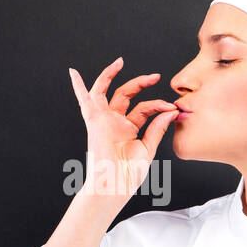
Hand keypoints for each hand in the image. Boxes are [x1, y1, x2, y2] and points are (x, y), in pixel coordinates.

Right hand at [68, 57, 177, 201]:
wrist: (115, 185)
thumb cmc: (129, 174)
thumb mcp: (148, 147)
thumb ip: (158, 127)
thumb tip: (171, 110)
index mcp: (128, 129)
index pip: (144, 108)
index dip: (159, 105)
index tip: (173, 107)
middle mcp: (114, 122)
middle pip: (125, 95)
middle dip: (140, 83)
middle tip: (155, 76)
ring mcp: (104, 120)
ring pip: (104, 91)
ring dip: (110, 75)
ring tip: (120, 62)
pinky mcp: (95, 121)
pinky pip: (84, 100)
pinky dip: (78, 87)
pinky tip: (73, 73)